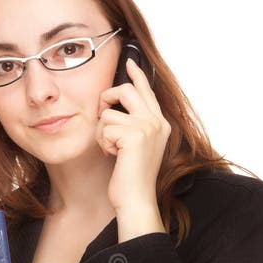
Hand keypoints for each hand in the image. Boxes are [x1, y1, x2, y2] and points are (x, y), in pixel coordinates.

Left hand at [96, 58, 171, 214]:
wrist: (136, 200)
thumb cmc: (132, 178)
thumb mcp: (136, 147)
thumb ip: (133, 125)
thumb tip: (116, 106)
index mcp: (160, 124)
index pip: (146, 91)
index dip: (136, 75)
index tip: (129, 63)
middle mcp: (157, 121)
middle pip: (125, 90)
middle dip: (106, 100)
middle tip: (102, 115)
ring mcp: (147, 127)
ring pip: (108, 113)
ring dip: (102, 133)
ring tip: (112, 150)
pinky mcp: (134, 135)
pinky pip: (104, 128)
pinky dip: (103, 143)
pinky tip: (113, 157)